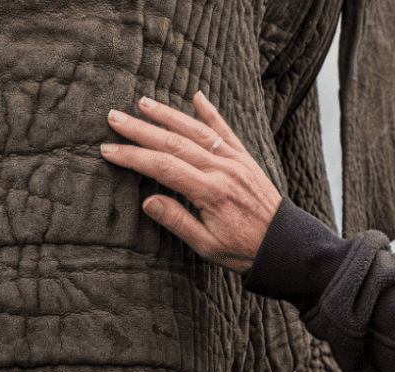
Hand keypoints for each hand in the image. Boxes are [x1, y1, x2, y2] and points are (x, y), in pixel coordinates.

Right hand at [100, 92, 281, 275]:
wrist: (285, 245)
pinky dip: (211, 113)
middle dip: (141, 129)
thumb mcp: (207, 246)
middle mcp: (223, 170)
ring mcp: (235, 161)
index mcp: (211, 192)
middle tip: (114, 117)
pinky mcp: (246, 160)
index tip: (109, 150)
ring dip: (168, 115)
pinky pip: (227, 131)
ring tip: (143, 103)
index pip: (163, 167)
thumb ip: (178, 221)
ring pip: (197, 131)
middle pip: (174, 143)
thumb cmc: (244, 250)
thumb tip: (147, 201)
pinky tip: (197, 96)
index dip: (133, 157)